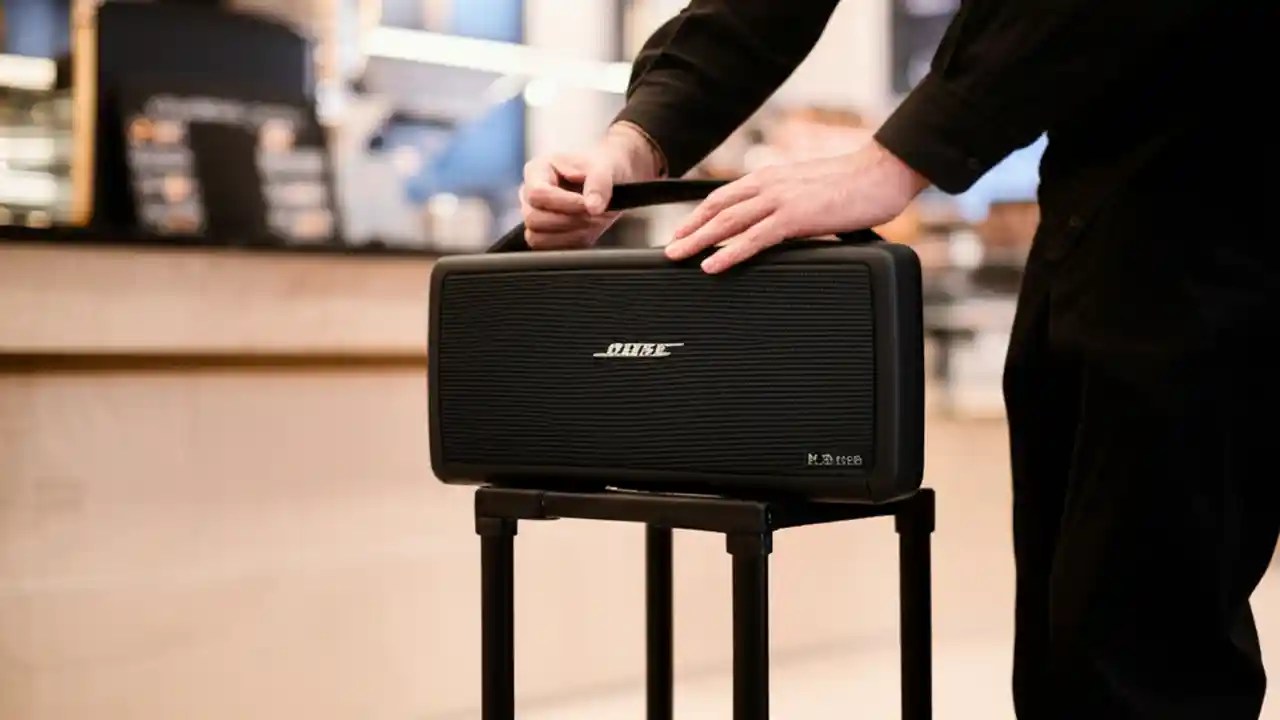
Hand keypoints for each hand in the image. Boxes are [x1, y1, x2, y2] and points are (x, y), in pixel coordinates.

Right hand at [520, 123, 664, 248]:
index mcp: (537, 171)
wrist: (610, 178)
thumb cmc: (601, 167)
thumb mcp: (603, 167)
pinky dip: (574, 242)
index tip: (587, 203)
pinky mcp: (547, 235)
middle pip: (534, 219)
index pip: (537, 193)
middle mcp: (530, 195)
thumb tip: (593, 207)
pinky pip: (552, 249)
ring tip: (594, 220)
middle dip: (569, 220)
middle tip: (595, 212)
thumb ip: (599, 183)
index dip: (564, 202)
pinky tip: (590, 228)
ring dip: (571, 233)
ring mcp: (536, 216)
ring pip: (539, 238)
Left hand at [665, 141, 929, 272]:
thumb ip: (789, 208)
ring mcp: (781, 199)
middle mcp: (770, 185)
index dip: (699, 215)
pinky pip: (753, 239)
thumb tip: (778, 229)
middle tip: (668, 249)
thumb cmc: (855, 186)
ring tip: (678, 257)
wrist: (882, 172)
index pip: (724, 197)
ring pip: (728, 223)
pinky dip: (728, 253)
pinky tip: (712, 265)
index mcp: (772, 178)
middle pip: (718, 209)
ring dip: (699, 241)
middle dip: (689, 230)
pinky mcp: (795, 217)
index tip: (681, 231)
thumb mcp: (811, 193)